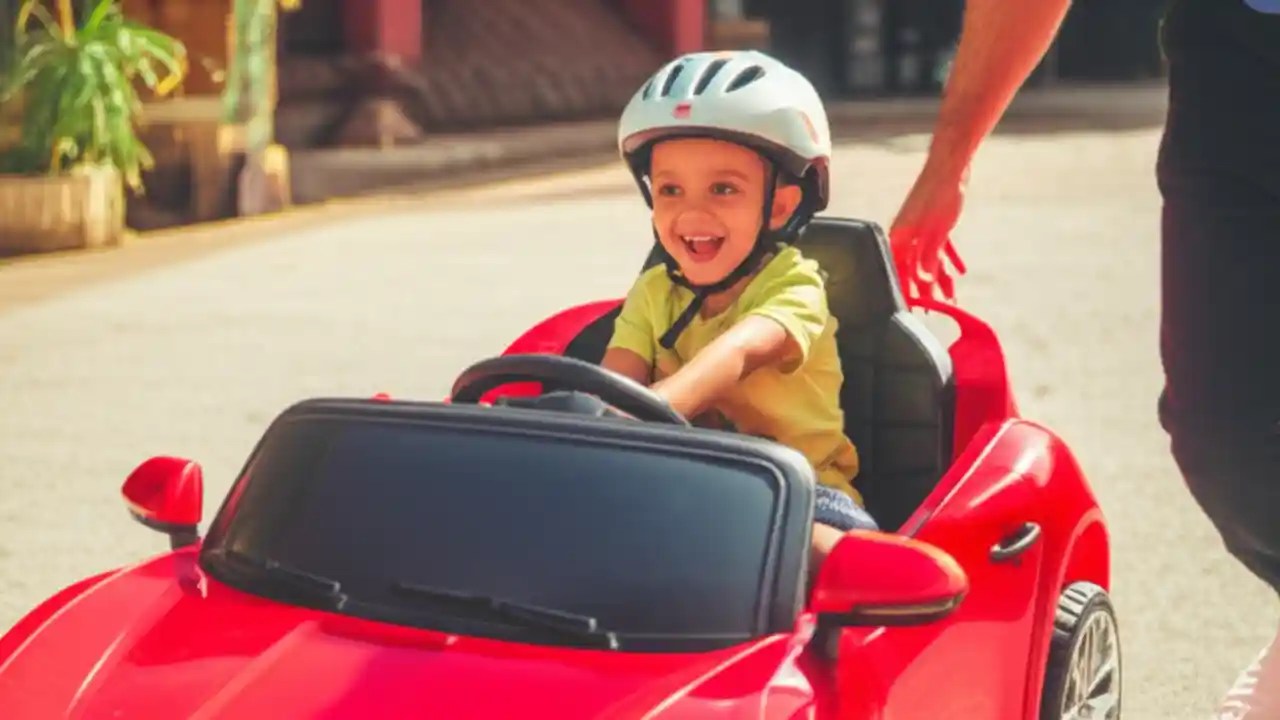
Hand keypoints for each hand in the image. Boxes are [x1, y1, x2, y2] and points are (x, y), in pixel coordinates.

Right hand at [888, 164, 969, 303]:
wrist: (950, 167)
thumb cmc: (939, 195)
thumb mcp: (936, 232)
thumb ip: (928, 259)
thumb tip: (923, 282)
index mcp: (900, 237)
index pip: (898, 271)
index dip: (906, 291)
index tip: (913, 309)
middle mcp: (907, 235)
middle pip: (914, 269)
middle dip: (925, 289)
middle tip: (933, 309)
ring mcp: (920, 229)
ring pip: (928, 260)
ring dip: (940, 277)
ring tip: (951, 296)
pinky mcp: (934, 223)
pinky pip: (939, 248)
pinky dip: (949, 259)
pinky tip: (959, 271)